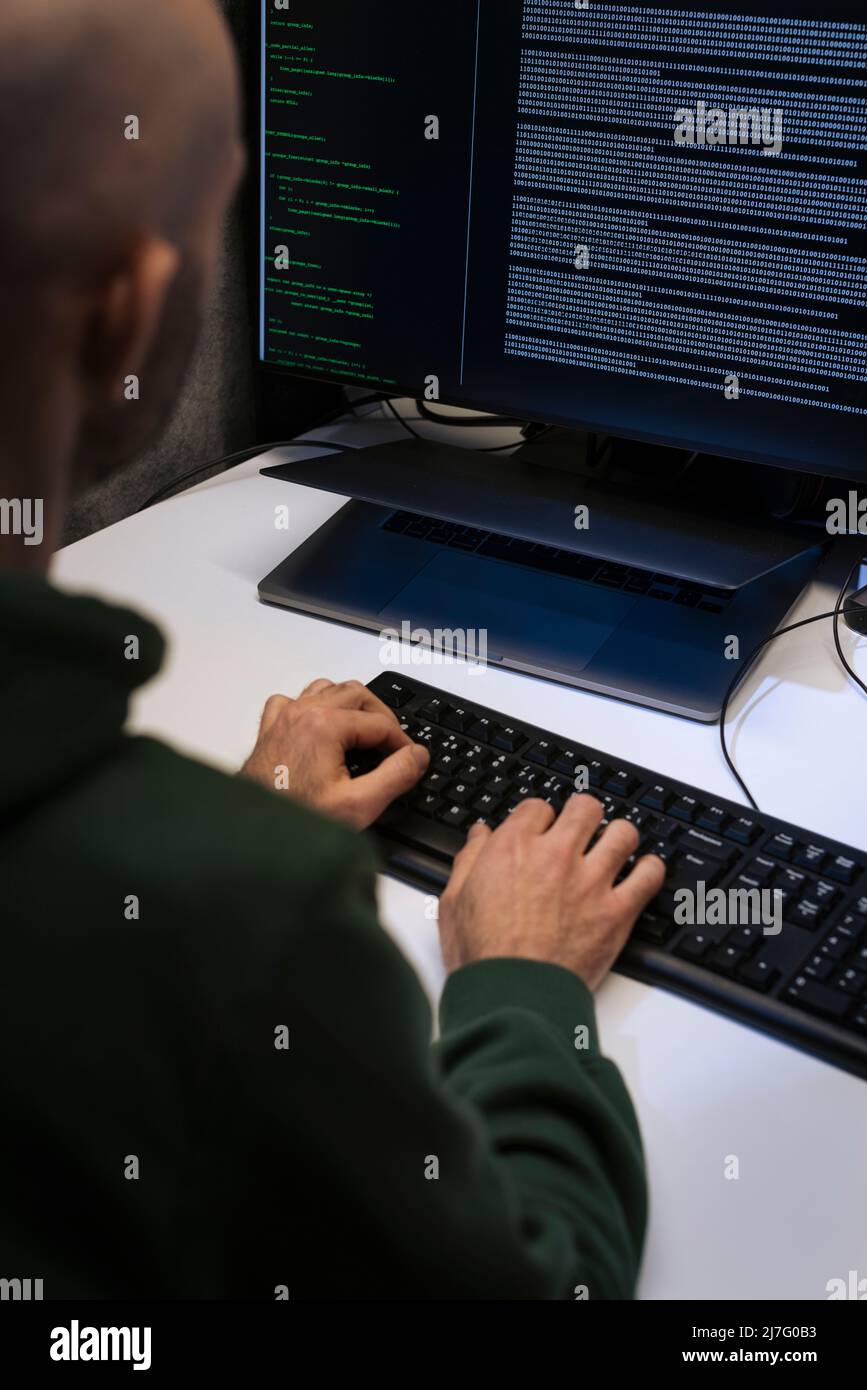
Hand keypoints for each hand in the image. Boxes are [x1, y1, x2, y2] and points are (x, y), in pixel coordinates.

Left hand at [241, 678, 429, 829]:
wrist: (251, 834)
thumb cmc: (295, 820)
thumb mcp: (358, 805)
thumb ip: (395, 776)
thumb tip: (417, 756)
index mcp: (325, 725)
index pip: (380, 723)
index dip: (402, 742)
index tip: (410, 759)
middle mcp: (302, 713)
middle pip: (357, 694)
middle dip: (381, 716)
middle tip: (394, 743)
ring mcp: (283, 718)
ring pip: (327, 689)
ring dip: (350, 704)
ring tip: (365, 730)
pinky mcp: (270, 730)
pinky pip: (293, 700)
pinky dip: (312, 706)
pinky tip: (320, 727)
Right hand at [438, 796, 665, 991]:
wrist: (511, 998)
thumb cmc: (482, 956)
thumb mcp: (455, 900)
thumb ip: (470, 859)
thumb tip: (481, 835)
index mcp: (514, 848)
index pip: (538, 806)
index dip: (540, 818)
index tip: (542, 830)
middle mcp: (556, 856)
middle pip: (586, 808)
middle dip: (583, 815)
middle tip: (582, 830)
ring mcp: (591, 882)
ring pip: (623, 833)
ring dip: (618, 837)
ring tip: (614, 848)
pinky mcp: (617, 912)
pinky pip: (649, 876)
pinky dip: (650, 870)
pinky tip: (642, 873)